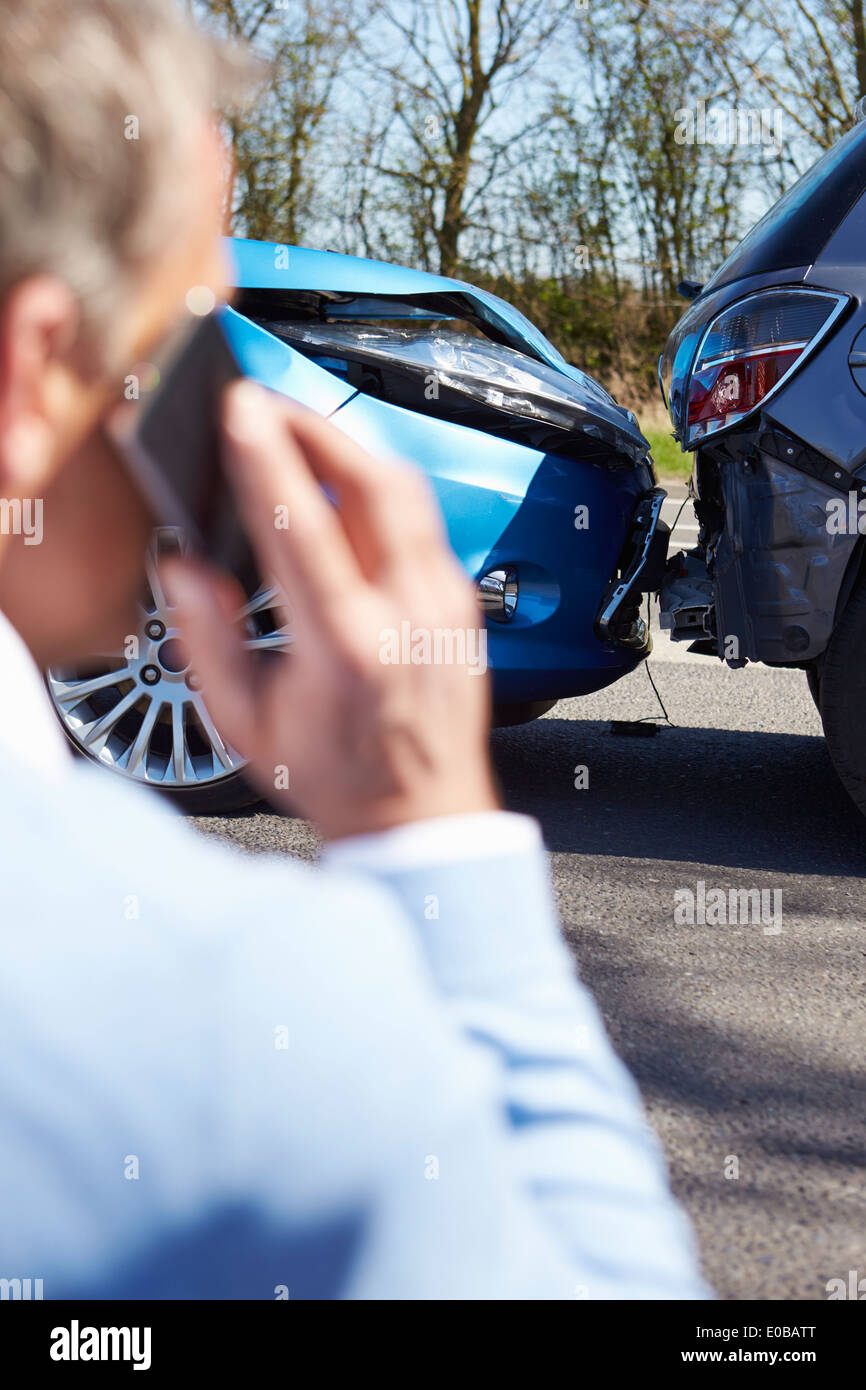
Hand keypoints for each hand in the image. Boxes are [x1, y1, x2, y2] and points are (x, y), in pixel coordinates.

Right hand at [164, 381, 499, 839]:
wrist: (421, 817)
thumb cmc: (336, 777)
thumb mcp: (247, 725)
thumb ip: (209, 641)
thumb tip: (184, 569)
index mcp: (346, 647)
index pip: (303, 526)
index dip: (266, 457)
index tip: (241, 410)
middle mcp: (408, 615)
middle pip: (373, 483)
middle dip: (316, 426)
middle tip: (268, 404)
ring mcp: (445, 605)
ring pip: (408, 491)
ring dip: (352, 448)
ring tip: (302, 431)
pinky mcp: (462, 603)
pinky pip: (424, 521)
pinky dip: (382, 488)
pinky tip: (348, 488)